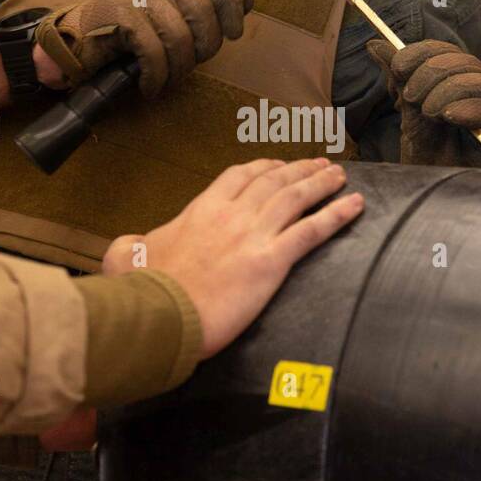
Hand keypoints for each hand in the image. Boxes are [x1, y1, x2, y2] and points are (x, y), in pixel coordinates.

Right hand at [34, 0, 252, 97]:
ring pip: (178, 36)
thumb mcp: (170, 12)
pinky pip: (153, 52)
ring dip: (179, 67)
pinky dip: (157, 76)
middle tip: (191, 63)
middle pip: (202, 11)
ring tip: (169, 78)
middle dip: (204, 47)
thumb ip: (204, 6)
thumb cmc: (130, 30)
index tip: (233, 30)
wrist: (77, 37)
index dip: (231, 2)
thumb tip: (246, 2)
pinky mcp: (120, 15)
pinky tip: (151, 86)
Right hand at [104, 158, 363, 357]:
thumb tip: (129, 245)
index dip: (263, 168)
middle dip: (299, 169)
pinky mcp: (272, 261)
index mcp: (201, 210)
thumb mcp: (125, 255)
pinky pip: (312, 231)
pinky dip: (337, 215)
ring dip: (321, 183)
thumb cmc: (142, 289)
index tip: (278, 165)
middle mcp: (231, 215)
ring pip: (296, 198)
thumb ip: (132, 243)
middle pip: (274, 181)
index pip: (239, 176)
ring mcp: (254, 235)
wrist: (160, 315)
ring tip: (339, 176)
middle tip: (320, 164)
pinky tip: (355, 205)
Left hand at [367, 38, 480, 170]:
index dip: (426, 52)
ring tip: (425, 110)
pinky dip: (470, 110)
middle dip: (434, 72)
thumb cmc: (429, 165)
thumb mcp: (409, 117)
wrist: (438, 209)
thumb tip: (376, 44)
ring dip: (450, 90)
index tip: (397, 64)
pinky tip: (447, 116)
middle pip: (471, 66)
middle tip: (409, 93)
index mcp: (472, 91)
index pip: (455, 55)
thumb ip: (399, 82)